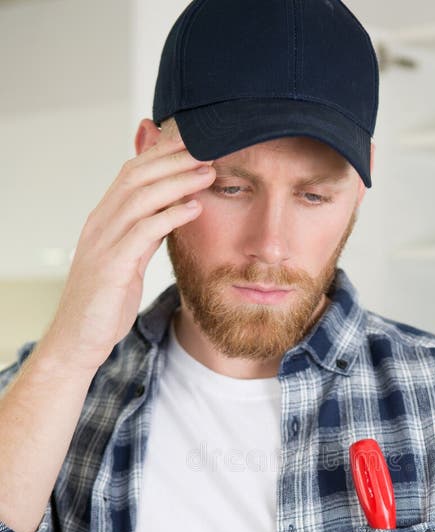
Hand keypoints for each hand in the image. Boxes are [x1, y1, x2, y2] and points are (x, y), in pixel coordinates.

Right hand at [43, 136, 215, 373]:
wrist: (79, 340)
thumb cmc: (106, 302)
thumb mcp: (128, 260)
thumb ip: (145, 232)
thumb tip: (170, 209)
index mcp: (104, 220)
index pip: (132, 172)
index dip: (163, 154)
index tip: (195, 142)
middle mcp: (100, 224)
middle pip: (137, 176)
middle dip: (174, 158)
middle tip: (208, 146)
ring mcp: (103, 243)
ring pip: (141, 198)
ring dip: (178, 181)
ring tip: (208, 172)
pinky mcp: (111, 267)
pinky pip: (143, 232)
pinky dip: (170, 216)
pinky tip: (194, 208)